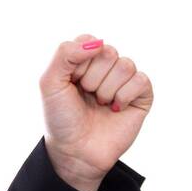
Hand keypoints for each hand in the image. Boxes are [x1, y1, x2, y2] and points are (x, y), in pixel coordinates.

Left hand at [40, 35, 152, 190]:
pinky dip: (123, 96)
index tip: (70, 82)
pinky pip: (140, 80)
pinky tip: (115, 109)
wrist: (76, 150)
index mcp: (82, 60)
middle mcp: (105, 67)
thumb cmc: (61, 118)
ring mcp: (124, 80)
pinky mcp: (141, 95)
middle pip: (108, 51)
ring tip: (99, 103)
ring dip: (106, 89)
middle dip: (91, 78)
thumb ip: (64, 55)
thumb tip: (96, 42)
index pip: (88, 40)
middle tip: (85, 95)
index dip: (78, 63)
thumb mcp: (50, 83)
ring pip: (125, 65)